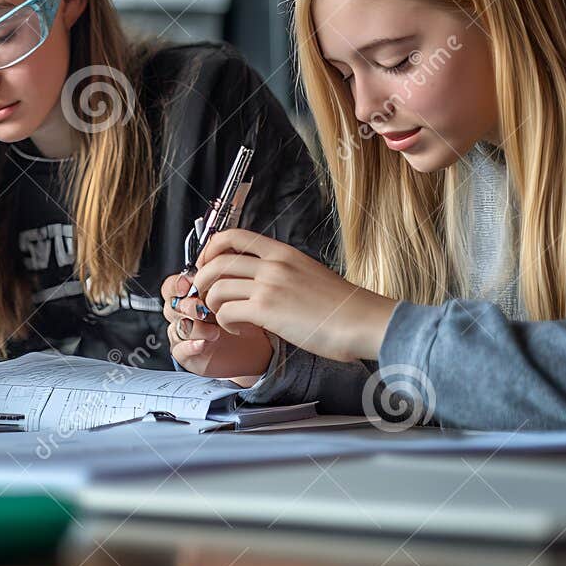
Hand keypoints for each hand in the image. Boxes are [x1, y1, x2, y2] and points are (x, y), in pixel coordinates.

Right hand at [159, 271, 272, 381]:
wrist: (253, 346)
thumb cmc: (242, 318)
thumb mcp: (234, 295)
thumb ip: (220, 281)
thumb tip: (215, 266)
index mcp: (190, 296)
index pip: (170, 287)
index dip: (176, 285)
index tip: (189, 285)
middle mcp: (184, 315)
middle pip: (171, 307)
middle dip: (188, 307)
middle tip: (205, 310)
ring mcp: (183, 334)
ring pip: (177, 328)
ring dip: (195, 328)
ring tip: (214, 331)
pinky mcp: (186, 354)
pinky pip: (178, 349)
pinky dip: (190, 346)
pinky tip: (203, 343)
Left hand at [185, 229, 397, 363]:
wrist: (363, 321)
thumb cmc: (341, 306)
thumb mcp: (308, 273)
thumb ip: (281, 271)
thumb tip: (258, 278)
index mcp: (282, 253)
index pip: (233, 236)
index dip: (210, 249)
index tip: (205, 264)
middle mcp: (273, 264)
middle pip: (216, 262)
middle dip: (202, 280)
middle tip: (206, 296)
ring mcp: (269, 285)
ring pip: (217, 288)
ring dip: (214, 306)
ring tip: (227, 317)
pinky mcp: (267, 310)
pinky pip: (226, 312)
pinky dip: (226, 323)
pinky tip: (241, 329)